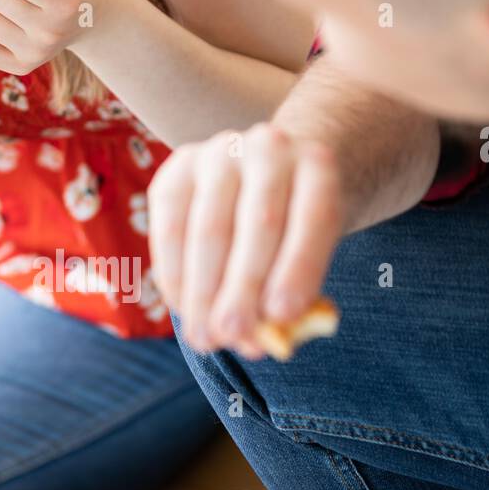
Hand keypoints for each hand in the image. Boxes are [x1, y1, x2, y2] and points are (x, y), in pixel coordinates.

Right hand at [147, 123, 345, 357]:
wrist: (270, 173)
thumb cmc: (296, 225)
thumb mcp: (313, 250)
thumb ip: (295, 292)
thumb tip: (258, 341)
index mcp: (318, 165)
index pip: (314, 218)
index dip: (299, 267)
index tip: (282, 316)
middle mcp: (270, 147)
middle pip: (260, 223)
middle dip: (242, 288)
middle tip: (232, 336)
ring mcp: (219, 152)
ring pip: (209, 228)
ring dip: (202, 291)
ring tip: (202, 337)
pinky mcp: (178, 168)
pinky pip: (170, 226)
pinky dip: (174, 273)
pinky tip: (182, 307)